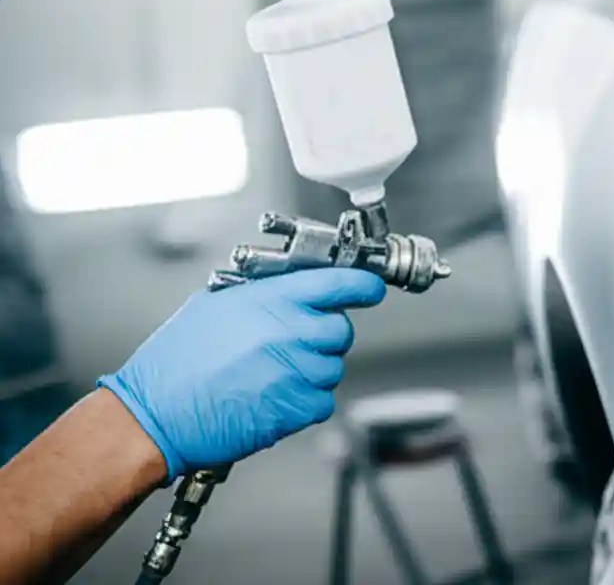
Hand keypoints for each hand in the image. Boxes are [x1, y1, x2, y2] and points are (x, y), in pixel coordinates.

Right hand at [99, 269, 386, 480]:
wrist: (155, 417)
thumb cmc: (173, 364)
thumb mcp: (212, 306)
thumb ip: (259, 295)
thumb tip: (289, 290)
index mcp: (270, 300)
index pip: (338, 283)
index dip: (362, 284)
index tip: (370, 287)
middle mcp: (289, 332)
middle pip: (341, 330)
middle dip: (325, 335)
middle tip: (295, 344)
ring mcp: (296, 371)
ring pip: (333, 367)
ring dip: (313, 370)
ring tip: (271, 375)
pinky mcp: (296, 408)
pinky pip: (323, 400)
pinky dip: (306, 401)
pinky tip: (274, 398)